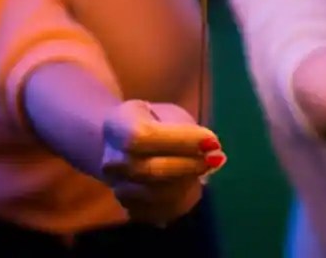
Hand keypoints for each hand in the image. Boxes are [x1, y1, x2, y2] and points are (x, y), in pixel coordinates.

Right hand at [101, 100, 223, 224]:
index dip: (180, 141)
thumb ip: (186, 130)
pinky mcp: (128, 207)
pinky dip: (182, 201)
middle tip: (215, 159)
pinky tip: (194, 185)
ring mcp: (116, 186)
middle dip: (189, 166)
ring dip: (188, 184)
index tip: (212, 141)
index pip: (143, 137)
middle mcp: (110, 159)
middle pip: (148, 170)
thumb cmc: (155, 122)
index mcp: (117, 125)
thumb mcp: (168, 114)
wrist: (123, 144)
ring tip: (205, 170)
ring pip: (154, 195)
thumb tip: (211, 149)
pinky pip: (158, 211)